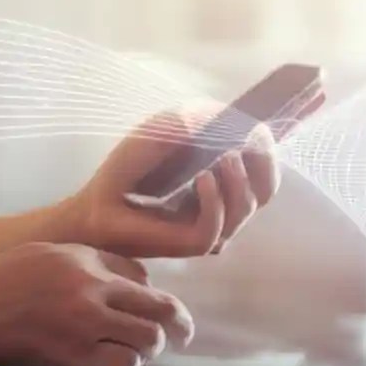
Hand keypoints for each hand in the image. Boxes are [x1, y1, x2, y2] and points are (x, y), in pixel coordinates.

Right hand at [0, 242, 193, 365]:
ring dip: (150, 348)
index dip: (151, 292)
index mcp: (84, 257)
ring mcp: (85, 322)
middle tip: (185, 333)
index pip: (141, 274)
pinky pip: (122, 364)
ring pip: (148, 338)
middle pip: (158, 305)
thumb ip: (84, 260)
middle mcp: (91, 287)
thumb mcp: (44, 253)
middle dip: (179, 322)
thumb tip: (122, 278)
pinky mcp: (73, 355)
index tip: (154, 304)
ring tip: (141, 353)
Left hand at [63, 106, 280, 257]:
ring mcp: (210, 226)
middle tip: (244, 144)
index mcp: (223, 179)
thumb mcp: (168, 129)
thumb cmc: (130, 167)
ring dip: (238, 180)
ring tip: (220, 159)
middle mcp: (223, 205)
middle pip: (266, 191)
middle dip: (262, 165)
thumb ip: (205, 121)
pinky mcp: (192, 244)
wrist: (97, 202)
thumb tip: (245, 123)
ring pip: (246, 208)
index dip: (268, 151)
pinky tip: (201, 180)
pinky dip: (214, 201)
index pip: (264, 171)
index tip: (260, 130)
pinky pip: (217, 228)